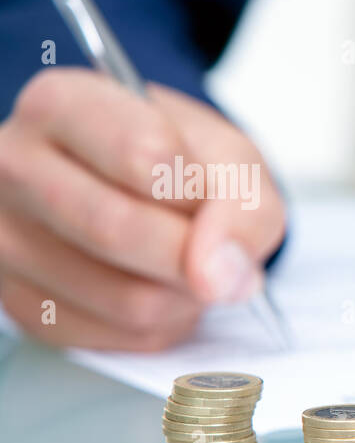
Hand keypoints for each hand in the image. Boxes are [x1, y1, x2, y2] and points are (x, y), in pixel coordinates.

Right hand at [0, 67, 285, 348]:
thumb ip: (244, 205)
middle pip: (119, 231)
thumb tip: (222, 274)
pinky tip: (160, 287)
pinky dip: (166, 324)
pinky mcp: (25, 305)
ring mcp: (9, 241)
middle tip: (219, 252)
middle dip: (196, 255)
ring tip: (189, 266)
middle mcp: (15, 166)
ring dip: (186, 296)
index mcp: (62, 105)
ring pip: (126, 299)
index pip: (144, 154)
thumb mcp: (231, 159)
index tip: (209, 198)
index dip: (199, 190)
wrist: (145, 191)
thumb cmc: (180, 163)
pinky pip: (121, 337)